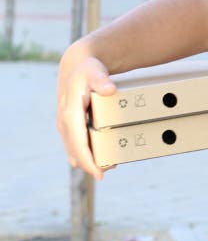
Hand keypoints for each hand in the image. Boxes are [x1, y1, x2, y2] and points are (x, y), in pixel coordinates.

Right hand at [56, 42, 116, 178]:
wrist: (77, 66)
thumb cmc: (88, 70)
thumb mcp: (95, 72)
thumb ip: (102, 80)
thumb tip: (109, 90)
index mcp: (70, 113)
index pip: (78, 143)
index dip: (88, 160)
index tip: (99, 173)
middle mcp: (65, 122)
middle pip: (75, 151)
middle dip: (90, 164)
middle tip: (109, 170)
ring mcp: (65, 125)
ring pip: (74, 150)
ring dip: (88, 160)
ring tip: (108, 165)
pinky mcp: (70, 125)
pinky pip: (76, 144)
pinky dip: (86, 152)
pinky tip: (100, 156)